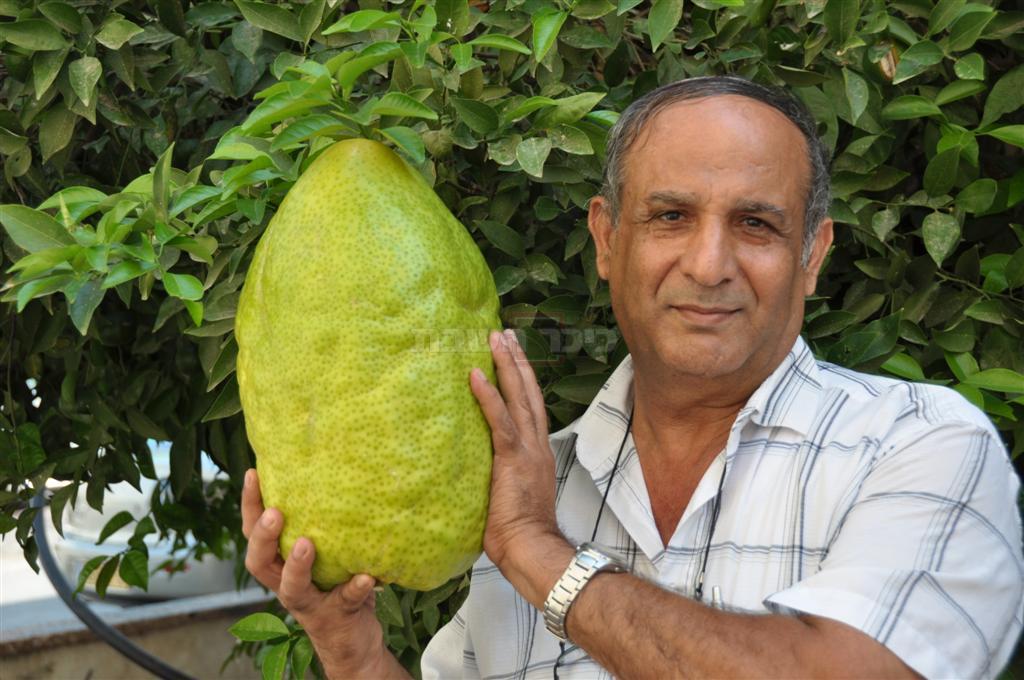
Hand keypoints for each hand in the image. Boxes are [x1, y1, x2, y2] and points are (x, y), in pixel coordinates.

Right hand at [241, 469, 401, 677]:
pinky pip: (344, 601)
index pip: (254, 533)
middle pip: (260, 562)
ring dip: (297, 565)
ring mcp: (310, 603)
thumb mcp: (326, 554)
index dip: (250, 505)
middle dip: (263, 537)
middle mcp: (287, 584)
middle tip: (275, 512)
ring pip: (292, 587)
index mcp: (280, 564)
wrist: (354, 642)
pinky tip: (365, 576)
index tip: (254, 473)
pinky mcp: (337, 616)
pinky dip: (354, 587)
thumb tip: (334, 472)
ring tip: (306, 543)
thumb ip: (323, 526)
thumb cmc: (337, 586)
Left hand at [470, 329, 566, 575]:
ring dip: (506, 365)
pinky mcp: (512, 457)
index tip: (515, 355)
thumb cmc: (519, 531)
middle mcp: (537, 444)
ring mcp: (527, 448)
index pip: (532, 407)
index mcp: (538, 452)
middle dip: (518, 360)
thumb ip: (502, 475)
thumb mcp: (511, 494)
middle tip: (506, 333)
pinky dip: (488, 395)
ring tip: (495, 338)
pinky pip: (499, 420)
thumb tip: (482, 470)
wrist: (531, 546)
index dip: (524, 379)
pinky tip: (476, 374)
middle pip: (529, 392)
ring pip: (518, 397)